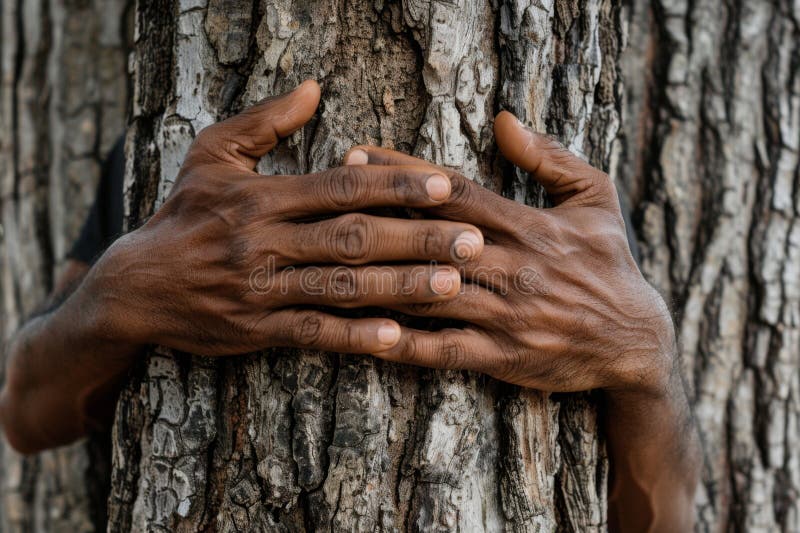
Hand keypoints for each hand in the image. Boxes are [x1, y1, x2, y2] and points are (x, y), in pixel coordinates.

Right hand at [93, 80, 484, 356]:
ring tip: (451, 285)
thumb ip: (264, 122)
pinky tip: (398, 338)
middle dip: (416, 239)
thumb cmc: (182, 215)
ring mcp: (262, 290)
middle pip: (353, 238)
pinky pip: (313, 334)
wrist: (136, 287)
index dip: (395, 186)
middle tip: (472, 241)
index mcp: (261, 197)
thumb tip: (313, 87)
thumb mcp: (210, 156)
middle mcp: (265, 242)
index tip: (445, 187)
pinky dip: (355, 337)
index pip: (340, 188)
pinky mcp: (258, 330)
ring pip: (341, 288)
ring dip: (400, 288)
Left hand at [343, 111, 675, 396]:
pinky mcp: (502, 357)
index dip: (400, 174)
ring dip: (376, 278)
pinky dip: (402, 342)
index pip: (452, 192)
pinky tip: (362, 332)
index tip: (357, 157)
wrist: (637, 342)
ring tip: (326, 264)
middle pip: (428, 240)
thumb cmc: (612, 263)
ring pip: (427, 292)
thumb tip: (503, 119)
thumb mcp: (596, 198)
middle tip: (323, 202)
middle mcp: (511, 268)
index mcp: (528, 226)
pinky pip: (442, 350)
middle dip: (373, 219)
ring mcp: (504, 316)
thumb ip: (550, 157)